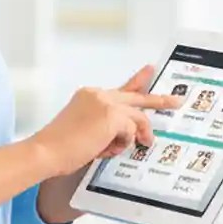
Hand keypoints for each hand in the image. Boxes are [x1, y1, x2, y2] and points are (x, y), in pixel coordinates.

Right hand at [29, 65, 181, 177]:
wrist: (46, 151)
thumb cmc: (61, 146)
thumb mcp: (86, 130)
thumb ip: (106, 127)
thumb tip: (129, 134)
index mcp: (90, 95)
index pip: (120, 89)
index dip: (137, 82)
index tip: (148, 72)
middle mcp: (98, 94)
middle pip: (135, 95)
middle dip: (158, 100)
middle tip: (176, 100)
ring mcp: (105, 103)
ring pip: (135, 119)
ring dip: (136, 136)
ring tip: (131, 146)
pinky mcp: (112, 116)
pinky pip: (131, 133)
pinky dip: (121, 145)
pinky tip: (103, 149)